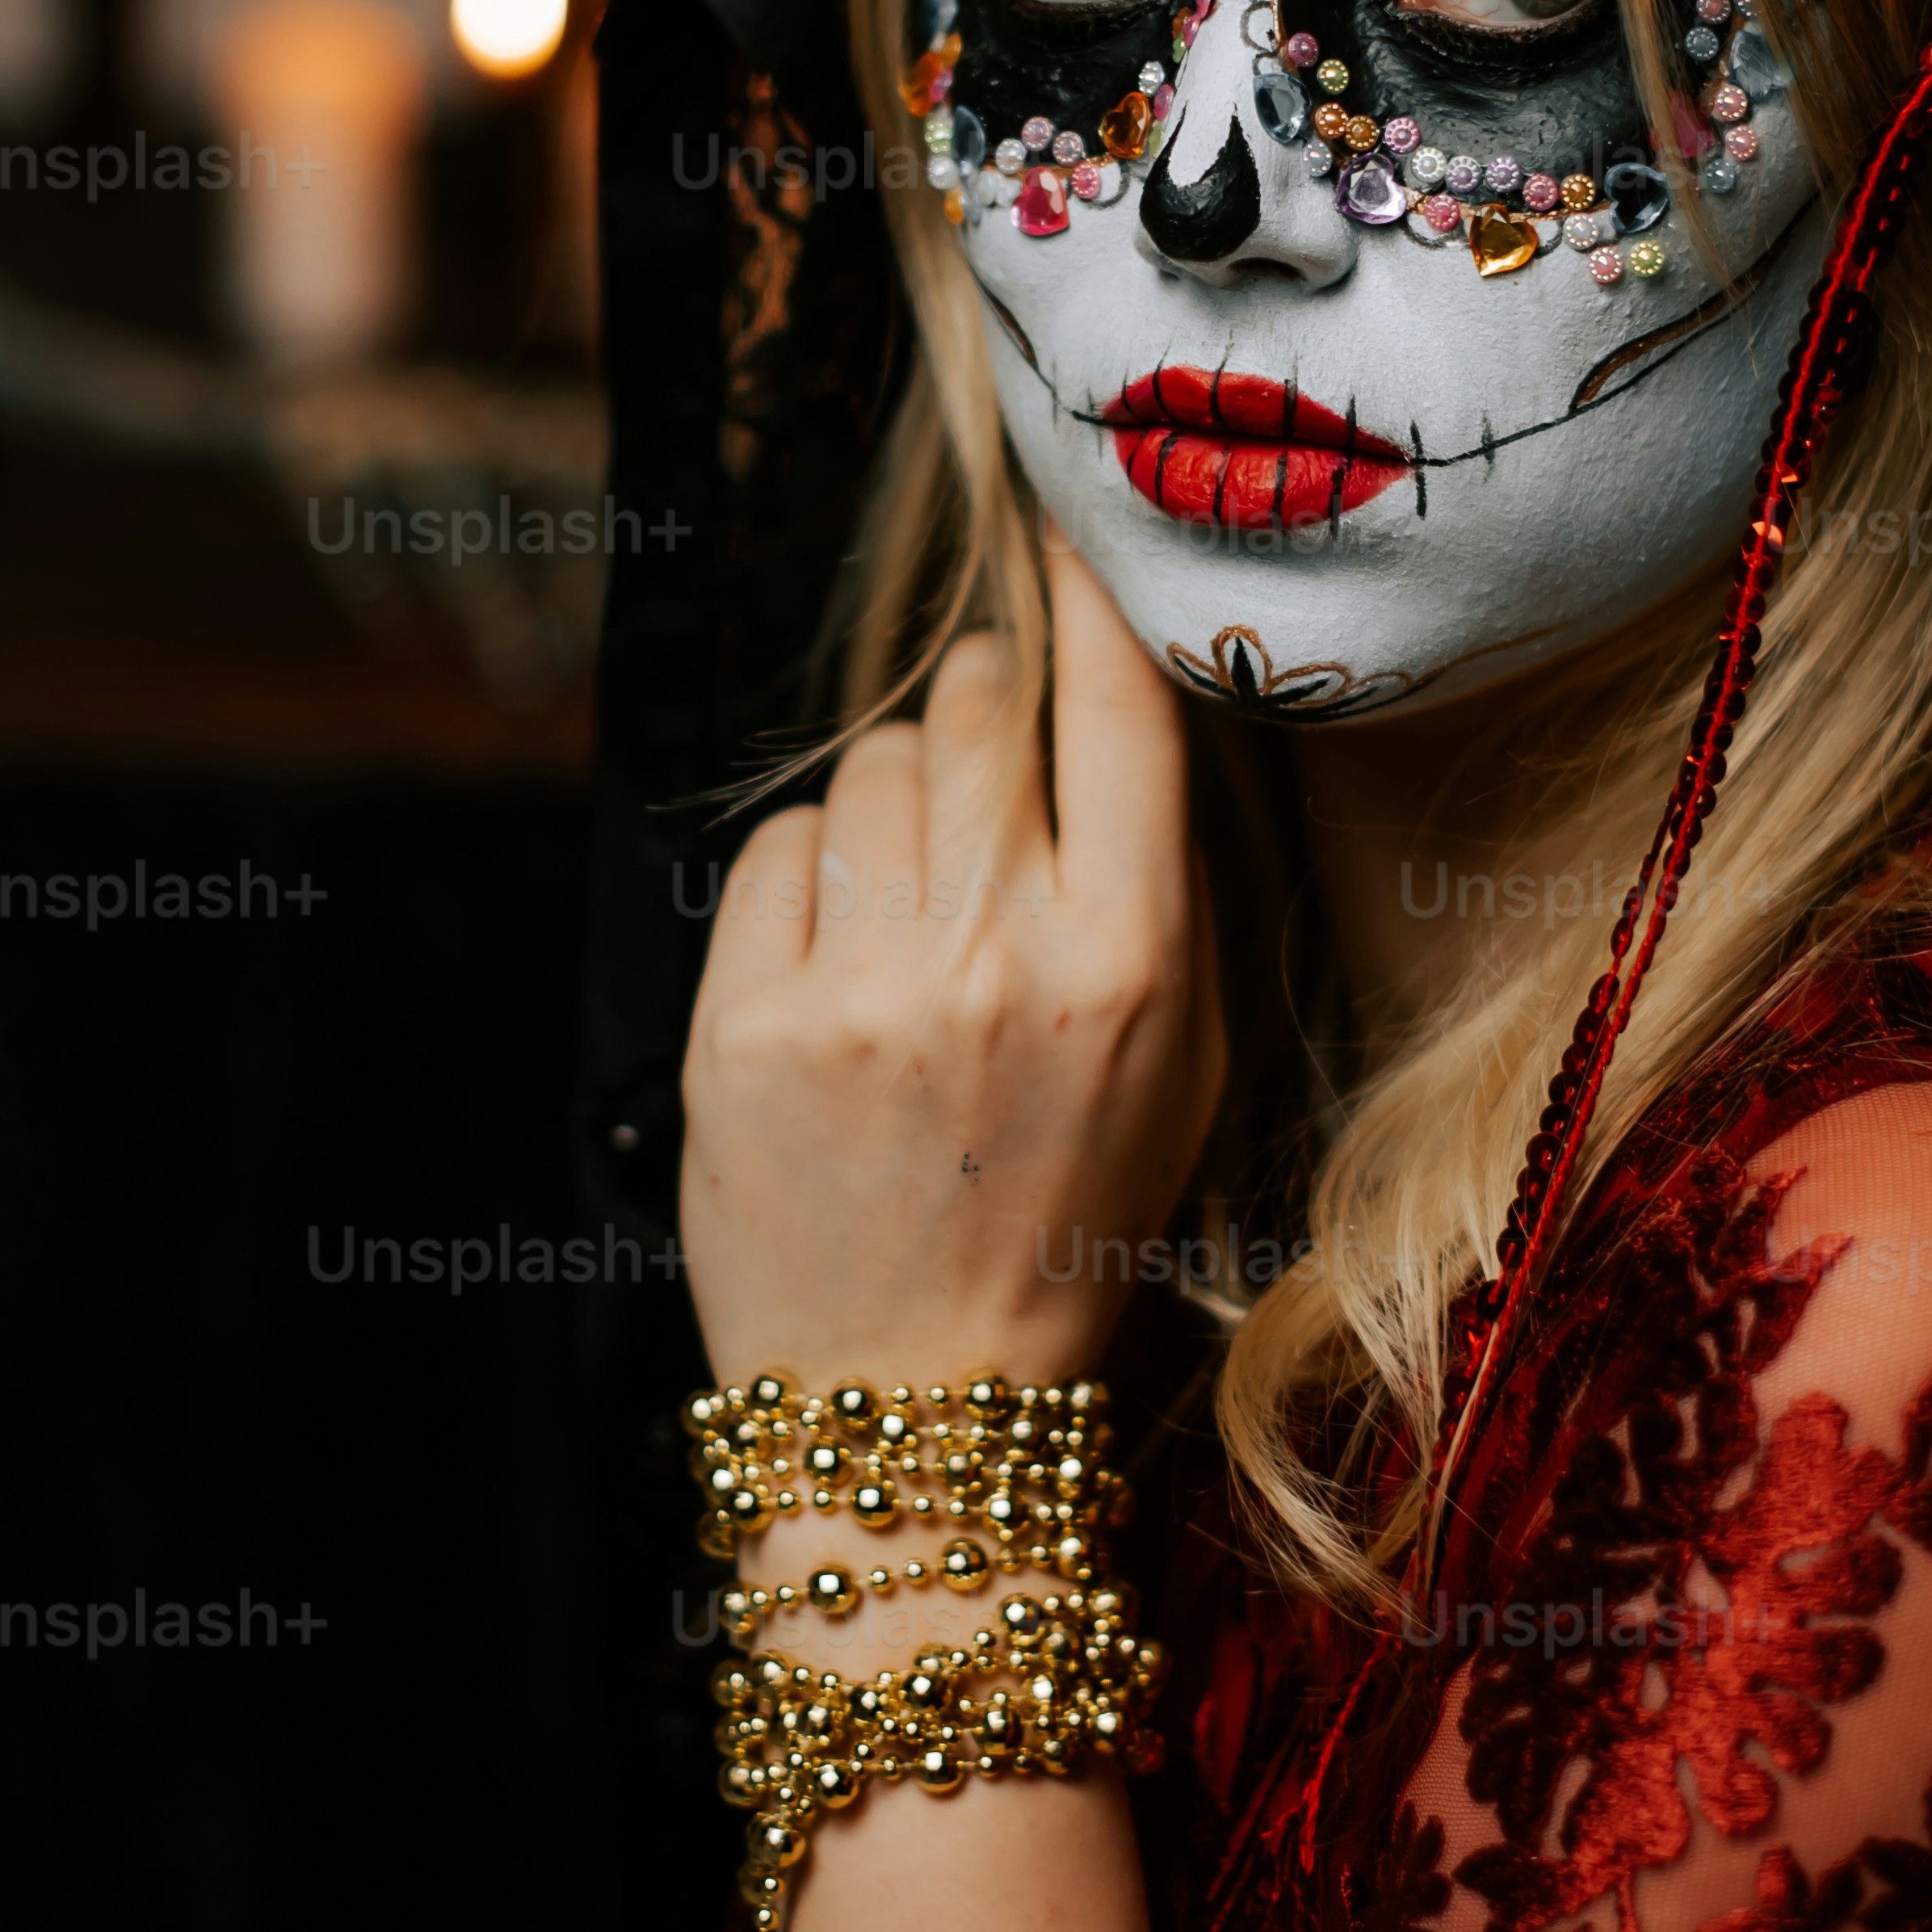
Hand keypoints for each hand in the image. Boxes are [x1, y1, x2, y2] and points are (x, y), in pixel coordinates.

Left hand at [680, 541, 1223, 1389]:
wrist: (917, 1393)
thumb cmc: (1063, 1222)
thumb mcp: (1185, 1067)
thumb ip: (1164, 889)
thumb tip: (1119, 702)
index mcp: (1136, 964)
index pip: (1119, 711)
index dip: (1088, 600)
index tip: (1067, 538)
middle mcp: (1002, 957)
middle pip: (980, 706)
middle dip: (985, 701)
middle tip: (990, 753)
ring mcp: (864, 987)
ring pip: (876, 764)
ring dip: (899, 798)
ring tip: (918, 905)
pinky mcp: (746, 1021)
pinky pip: (781, 847)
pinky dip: (813, 874)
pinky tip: (841, 957)